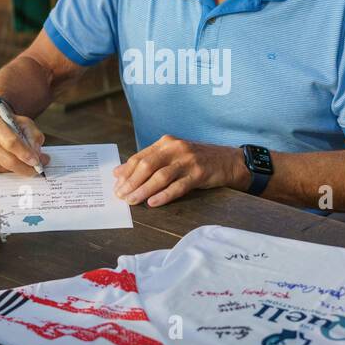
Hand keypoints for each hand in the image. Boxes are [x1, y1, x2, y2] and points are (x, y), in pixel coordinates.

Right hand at [0, 104, 48, 176]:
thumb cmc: (4, 122)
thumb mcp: (22, 121)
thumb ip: (32, 135)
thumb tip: (37, 154)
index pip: (10, 142)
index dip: (25, 153)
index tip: (36, 161)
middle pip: (8, 159)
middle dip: (26, 167)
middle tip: (38, 168)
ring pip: (5, 167)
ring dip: (21, 168)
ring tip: (30, 163)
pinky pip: (1, 171)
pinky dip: (12, 169)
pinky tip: (15, 162)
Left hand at [113, 136, 248, 207]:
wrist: (229, 161)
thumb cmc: (197, 160)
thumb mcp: (172, 156)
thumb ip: (147, 162)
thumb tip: (118, 172)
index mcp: (166, 142)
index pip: (140, 157)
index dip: (126, 172)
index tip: (116, 186)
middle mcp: (175, 148)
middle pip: (147, 166)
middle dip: (131, 182)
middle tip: (121, 196)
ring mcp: (188, 160)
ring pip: (160, 176)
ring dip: (143, 190)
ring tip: (133, 201)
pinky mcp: (199, 173)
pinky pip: (178, 186)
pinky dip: (164, 195)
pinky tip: (153, 202)